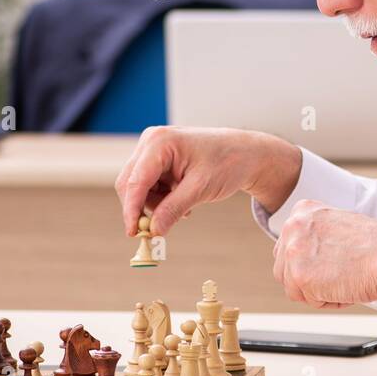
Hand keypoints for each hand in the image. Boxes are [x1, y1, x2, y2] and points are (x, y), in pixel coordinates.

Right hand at [115, 126, 301, 236]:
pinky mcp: (157, 159)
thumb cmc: (228, 163)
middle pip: (130, 184)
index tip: (133, 233)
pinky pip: (148, 186)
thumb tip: (153, 232)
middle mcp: (151, 142)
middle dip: (144, 208)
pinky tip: (182, 201)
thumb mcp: (201, 189)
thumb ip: (173, 209)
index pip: (135, 181)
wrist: (245, 154)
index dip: (131, 209)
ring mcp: (153, 149)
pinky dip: (161, 199)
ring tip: (185, 209)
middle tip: (158, 231)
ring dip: (156, 205)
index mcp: (160, 142)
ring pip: (138, 188)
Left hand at [272, 200, 376, 307]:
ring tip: (343, 278)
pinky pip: (307, 300)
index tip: (331, 260)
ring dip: (318, 290)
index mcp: (303, 210)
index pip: (289, 246)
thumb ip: (316, 236)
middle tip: (338, 273)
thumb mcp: (339, 225)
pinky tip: (344, 286)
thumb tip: (307, 256)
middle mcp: (293, 226)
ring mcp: (294, 250)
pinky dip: (327, 300)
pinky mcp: (299, 276)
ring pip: (293, 286)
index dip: (312, 261)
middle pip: (284, 267)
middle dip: (309, 277)